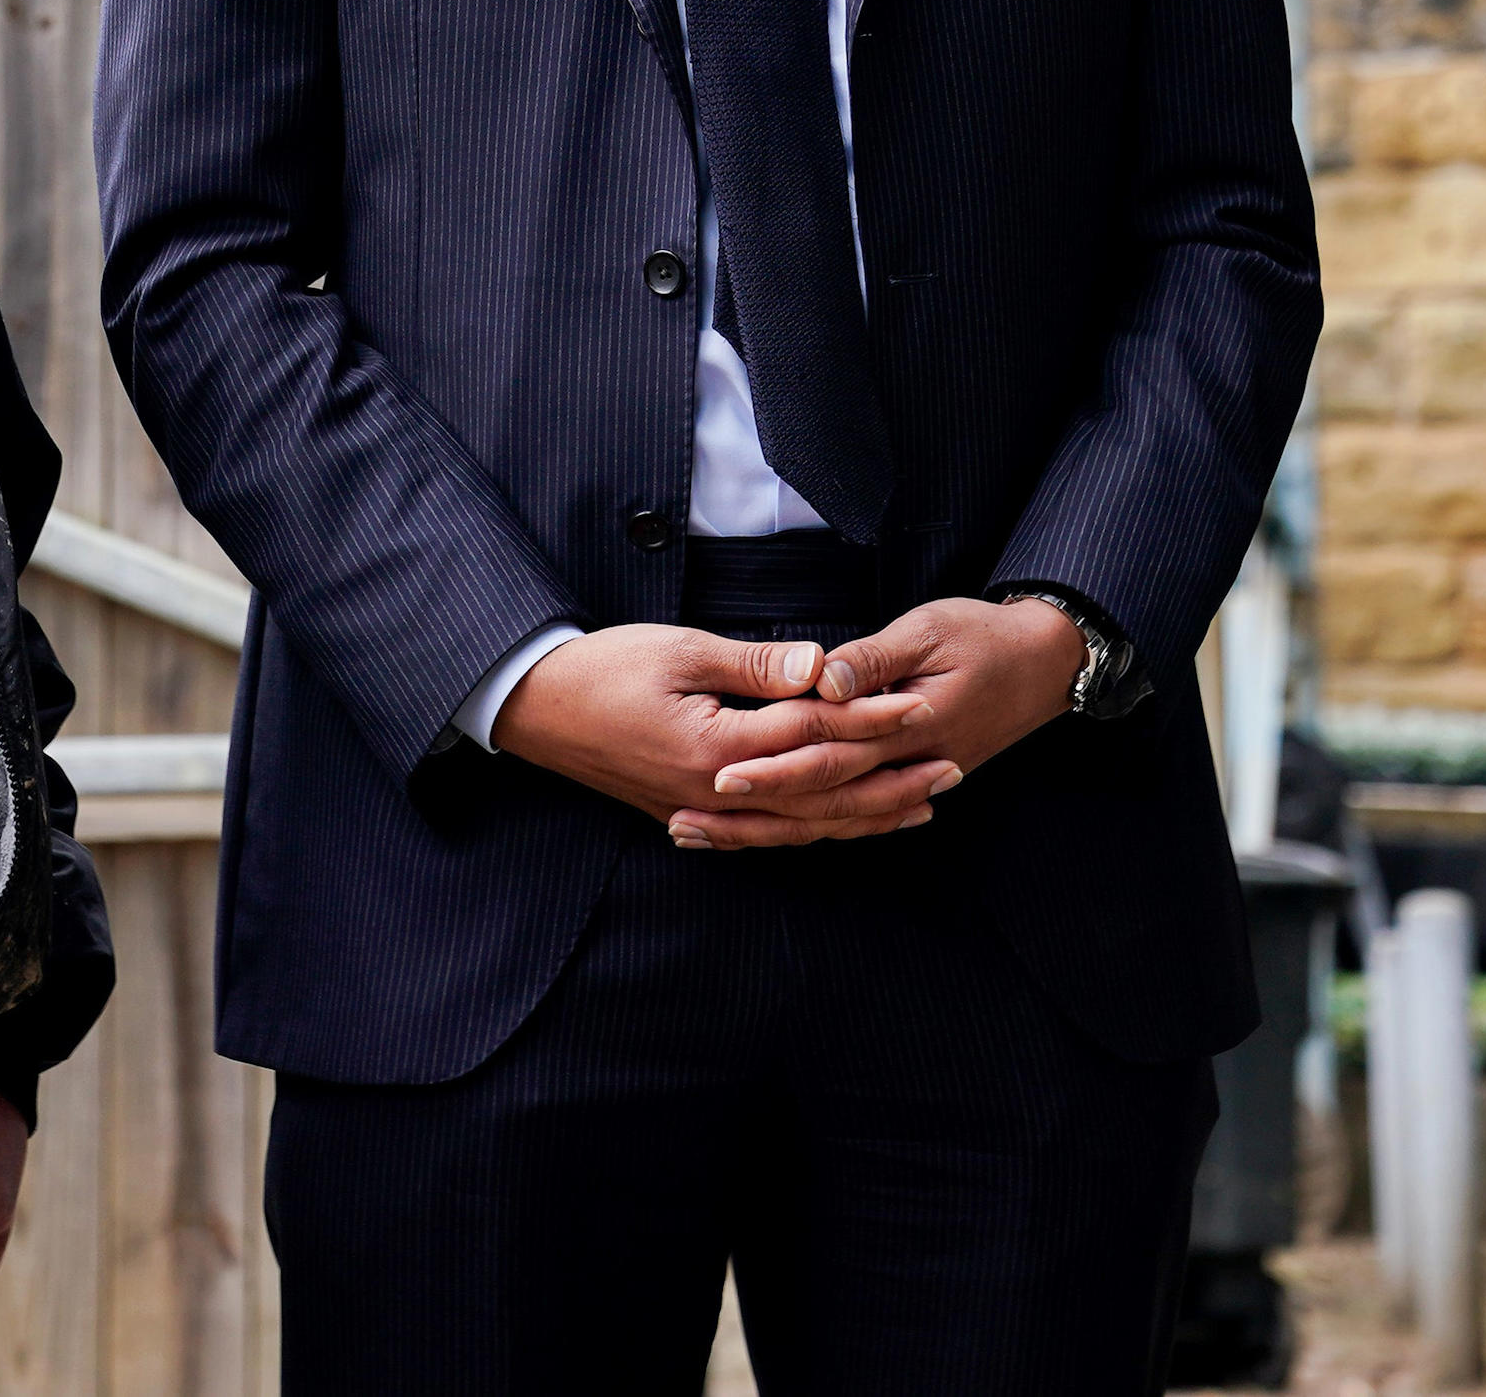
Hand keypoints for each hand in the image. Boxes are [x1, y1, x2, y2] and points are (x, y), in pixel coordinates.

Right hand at [491, 623, 949, 846]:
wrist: (535, 708)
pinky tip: (838, 826)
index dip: (871, 720)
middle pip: (821, 797)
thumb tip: (823, 666)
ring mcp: (704, 811)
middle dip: (889, 784)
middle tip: (949, 771)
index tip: (922, 707)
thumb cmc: (605, 669)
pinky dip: (812, 830)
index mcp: (719, 749)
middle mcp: (717, 793)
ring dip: (862, 816)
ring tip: (916, 808)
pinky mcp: (690, 814)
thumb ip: (758, 665)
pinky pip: (766, 834)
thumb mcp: (683, 652)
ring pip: (800, 825)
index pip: (815, 735)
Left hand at [679, 597, 1083, 850]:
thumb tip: (824, 679)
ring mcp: (909, 779)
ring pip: (832, 818)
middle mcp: (904, 765)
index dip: (771, 767)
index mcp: (904, 727)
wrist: (1048, 664)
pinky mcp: (910, 778)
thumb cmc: (986, 635)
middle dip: (754, 813)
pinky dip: (810, 827)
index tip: (718, 776)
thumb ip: (874, 658)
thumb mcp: (931, 628)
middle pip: (819, 800)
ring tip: (710, 835)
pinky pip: (854, 815)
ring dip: (771, 829)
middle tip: (689, 821)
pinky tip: (771, 832)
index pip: (826, 754)